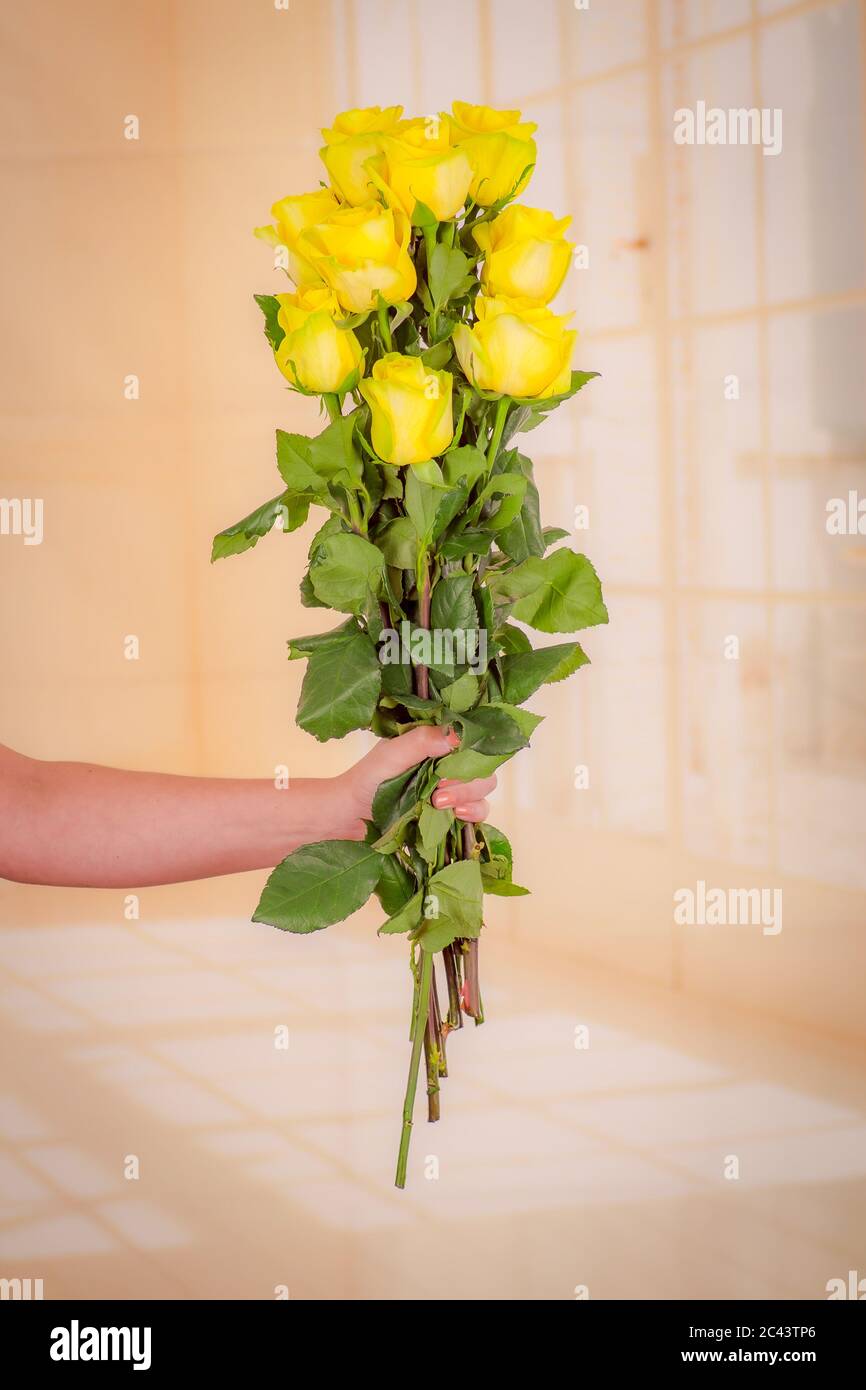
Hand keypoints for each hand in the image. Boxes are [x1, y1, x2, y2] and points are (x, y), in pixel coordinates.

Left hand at [334, 725, 497, 839]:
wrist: (352, 815)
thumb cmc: (368, 778)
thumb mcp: (392, 753)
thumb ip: (422, 741)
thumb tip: (458, 736)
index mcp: (438, 742)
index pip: (471, 738)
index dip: (473, 747)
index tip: (456, 757)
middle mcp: (449, 763)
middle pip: (482, 765)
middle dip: (467, 779)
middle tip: (439, 790)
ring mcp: (453, 788)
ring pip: (483, 788)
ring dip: (468, 796)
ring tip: (439, 803)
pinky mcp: (452, 813)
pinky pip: (478, 812)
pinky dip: (473, 813)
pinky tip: (458, 815)